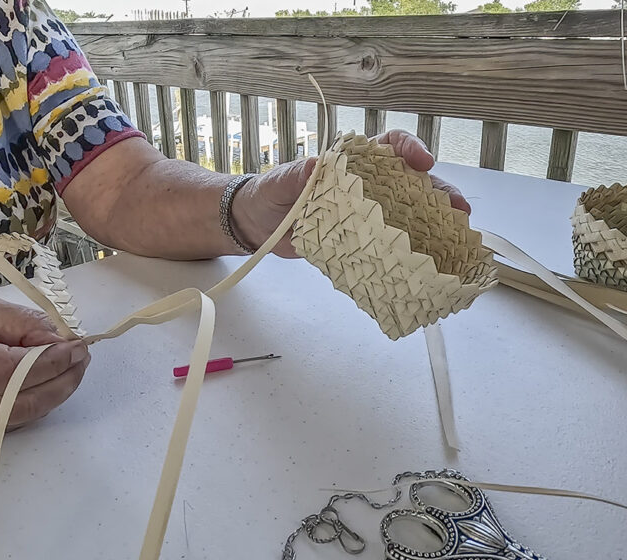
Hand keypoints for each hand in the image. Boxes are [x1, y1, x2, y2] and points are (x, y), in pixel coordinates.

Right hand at [0, 296, 89, 441]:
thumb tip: (59, 339)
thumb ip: (19, 321)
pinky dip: (33, 405)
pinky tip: (44, 386)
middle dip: (60, 382)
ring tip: (71, 370)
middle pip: (14, 402)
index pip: (4, 371)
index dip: (46, 363)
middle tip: (82, 360)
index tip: (76, 348)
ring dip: (53, 395)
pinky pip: (8, 425)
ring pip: (16, 419)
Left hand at [232, 129, 469, 257]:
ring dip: (434, 222)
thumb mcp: (279, 183)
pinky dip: (411, 248)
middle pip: (409, 182)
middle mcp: (363, 185)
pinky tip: (429, 258)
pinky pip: (390, 240)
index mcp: (348, 164)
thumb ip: (297, 176)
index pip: (386, 147)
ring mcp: (365, 213)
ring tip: (455, 236)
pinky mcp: (360, 238)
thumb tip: (318, 165)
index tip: (424, 162)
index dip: (409, 149)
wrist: (255, 228)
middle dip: (438, 191)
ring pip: (408, 212)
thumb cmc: (267, 196)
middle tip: (459, 209)